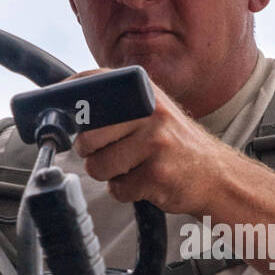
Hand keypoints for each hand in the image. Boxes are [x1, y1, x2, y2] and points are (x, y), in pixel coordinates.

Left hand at [66, 69, 237, 216]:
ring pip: (99, 166)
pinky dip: (126, 192)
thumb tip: (68, 110)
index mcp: (145, 92)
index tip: (58, 114)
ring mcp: (155, 142)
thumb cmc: (177, 147)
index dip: (68, 97)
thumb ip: (118, 107)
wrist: (216, 175)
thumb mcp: (153, 113)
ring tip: (133, 168)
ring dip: (109, 175)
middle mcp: (151, 112)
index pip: (93, 82)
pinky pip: (118, 188)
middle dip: (90, 153)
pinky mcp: (157, 173)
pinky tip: (146, 183)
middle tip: (109, 154)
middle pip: (88, 136)